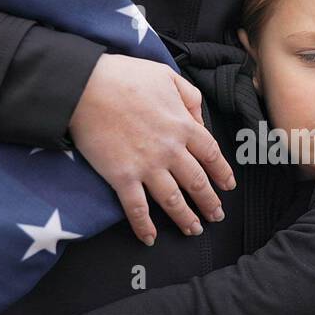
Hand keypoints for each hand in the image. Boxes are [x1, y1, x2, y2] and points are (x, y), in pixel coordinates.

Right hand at [69, 54, 235, 245]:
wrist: (85, 86)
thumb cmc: (124, 76)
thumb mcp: (167, 76)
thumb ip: (189, 98)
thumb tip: (199, 120)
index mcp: (183, 125)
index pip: (211, 155)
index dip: (222, 173)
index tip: (228, 186)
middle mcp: (170, 150)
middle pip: (197, 182)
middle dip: (209, 202)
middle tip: (216, 216)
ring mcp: (147, 166)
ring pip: (173, 200)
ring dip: (185, 218)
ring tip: (194, 230)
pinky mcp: (121, 177)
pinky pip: (137, 208)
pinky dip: (144, 226)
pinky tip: (150, 238)